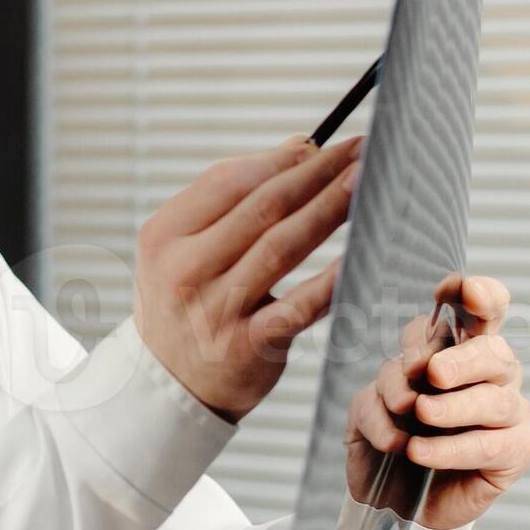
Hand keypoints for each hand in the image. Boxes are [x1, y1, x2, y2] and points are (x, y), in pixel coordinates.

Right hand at [134, 134, 363, 419]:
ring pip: (283, 246)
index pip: (227, 180)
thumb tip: (298, 148)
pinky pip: (299, 305)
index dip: (282, 158)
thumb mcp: (184, 247)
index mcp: (164, 236)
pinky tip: (361, 253)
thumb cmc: (185, 302)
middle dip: (317, 173)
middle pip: (261, 207)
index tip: (324, 144)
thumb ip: (232, 199)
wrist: (169, 384)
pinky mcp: (248, 345)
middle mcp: (185, 270)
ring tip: (366, 183)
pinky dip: (332, 278)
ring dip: (330, 209)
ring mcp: (215, 309)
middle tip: (361, 151)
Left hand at [343, 274, 529, 529]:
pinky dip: (451, 449)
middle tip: (432, 373)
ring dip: (453, 407)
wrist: (391, 501)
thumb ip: (389, 382)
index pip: (484, 311)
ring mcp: (509, 412)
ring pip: (494, 399)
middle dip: (462, 359)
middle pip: (494, 352)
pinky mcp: (515, 452)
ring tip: (420, 416)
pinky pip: (490, 445)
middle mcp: (492, 375)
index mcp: (460, 349)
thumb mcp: (372, 402)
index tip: (458, 286)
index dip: (480, 295)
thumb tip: (413, 383)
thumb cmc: (389, 441)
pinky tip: (418, 451)